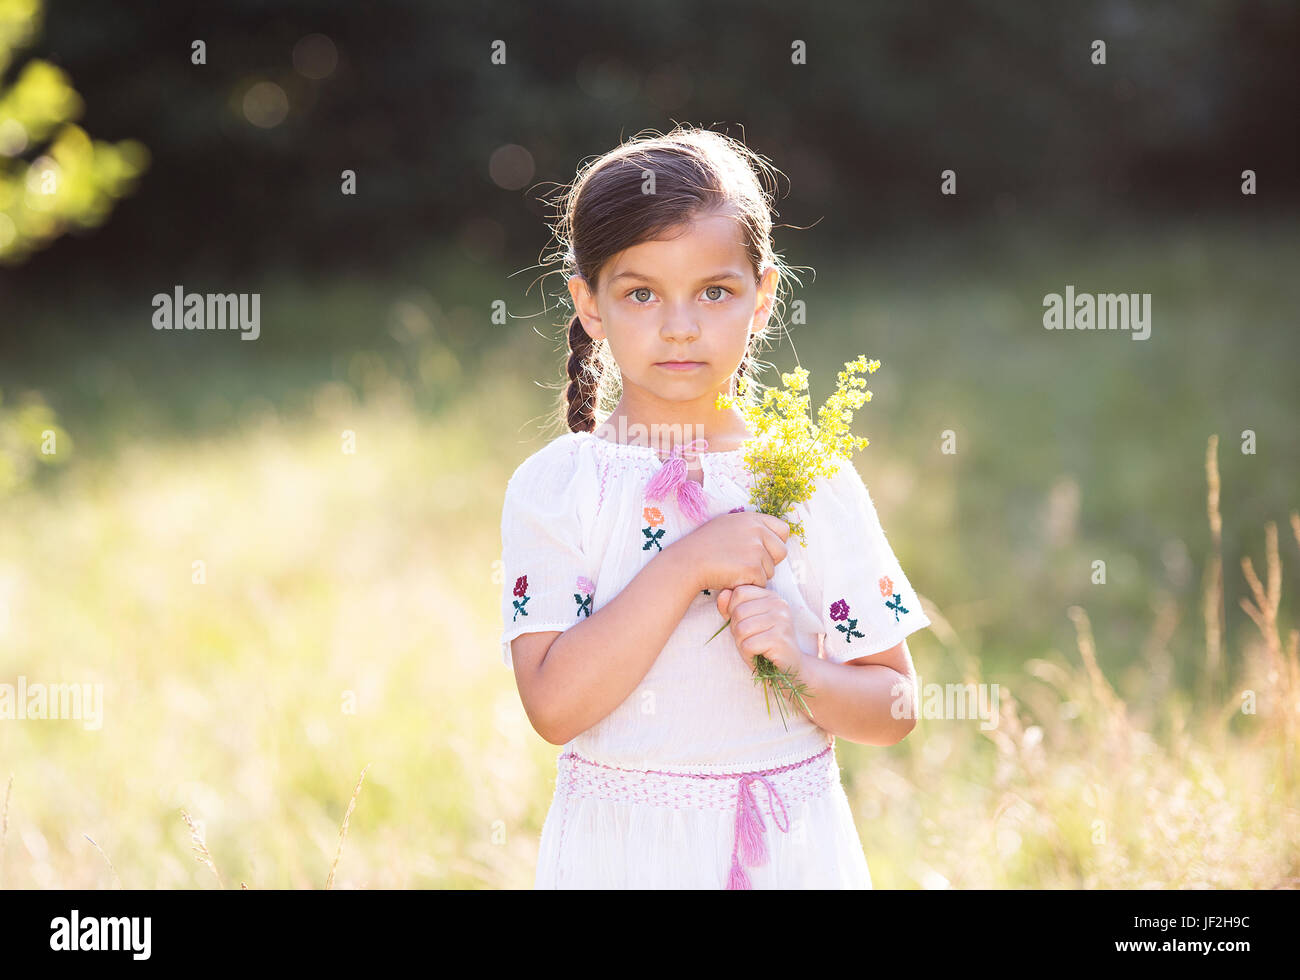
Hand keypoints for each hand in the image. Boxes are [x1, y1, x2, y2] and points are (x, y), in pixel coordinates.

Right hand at [673, 511, 789, 592]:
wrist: (688, 562)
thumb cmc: (704, 546)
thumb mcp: (727, 524)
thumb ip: (750, 527)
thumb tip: (771, 533)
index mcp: (752, 519)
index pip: (783, 530)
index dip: (775, 542)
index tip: (762, 550)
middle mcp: (757, 531)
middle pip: (781, 552)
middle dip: (769, 561)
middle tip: (746, 564)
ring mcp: (756, 550)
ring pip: (771, 570)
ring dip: (756, 575)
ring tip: (733, 570)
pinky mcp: (753, 568)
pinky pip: (761, 583)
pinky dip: (748, 585)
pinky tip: (732, 578)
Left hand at [715, 585, 803, 675]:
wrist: (791, 667)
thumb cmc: (764, 644)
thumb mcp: (745, 622)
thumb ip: (732, 607)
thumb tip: (723, 593)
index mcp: (771, 596)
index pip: (740, 592)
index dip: (733, 610)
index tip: (745, 623)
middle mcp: (779, 604)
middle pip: (738, 611)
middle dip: (737, 630)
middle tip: (750, 640)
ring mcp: (781, 621)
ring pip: (741, 629)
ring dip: (741, 644)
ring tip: (755, 648)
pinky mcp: (779, 639)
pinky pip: (748, 645)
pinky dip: (748, 654)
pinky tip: (759, 655)